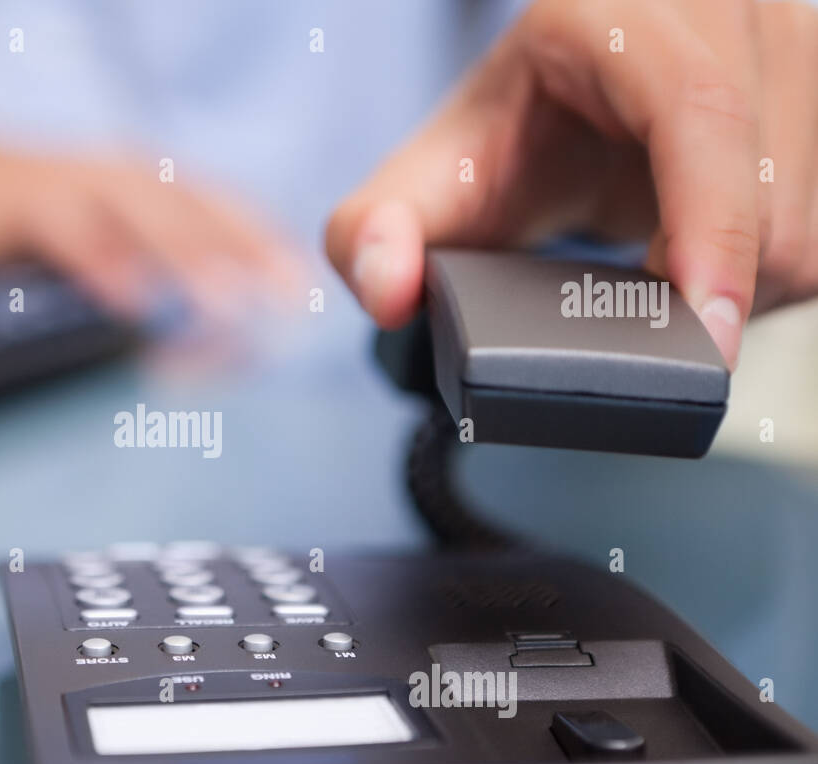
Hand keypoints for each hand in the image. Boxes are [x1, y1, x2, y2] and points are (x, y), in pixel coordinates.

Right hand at [0, 116, 301, 319]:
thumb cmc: (31, 217)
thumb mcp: (101, 235)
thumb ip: (150, 267)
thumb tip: (206, 326)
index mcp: (148, 183)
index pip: (225, 211)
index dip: (269, 247)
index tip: (308, 292)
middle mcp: (123, 177)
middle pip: (198, 216)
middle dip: (248, 260)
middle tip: (289, 306)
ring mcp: (77, 187)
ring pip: (146, 222)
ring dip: (192, 264)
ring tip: (231, 306)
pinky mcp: (27, 207)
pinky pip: (73, 238)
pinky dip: (106, 269)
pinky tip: (134, 303)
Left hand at [325, 0, 817, 368]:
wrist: (575, 94)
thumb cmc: (508, 133)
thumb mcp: (432, 175)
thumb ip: (373, 232)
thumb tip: (386, 291)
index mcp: (626, 12)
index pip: (700, 113)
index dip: (712, 228)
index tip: (706, 330)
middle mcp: (732, 8)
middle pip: (774, 175)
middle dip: (723, 285)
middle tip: (656, 346)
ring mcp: (796, 41)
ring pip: (817, 205)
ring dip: (752, 282)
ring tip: (673, 298)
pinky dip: (778, 265)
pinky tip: (715, 272)